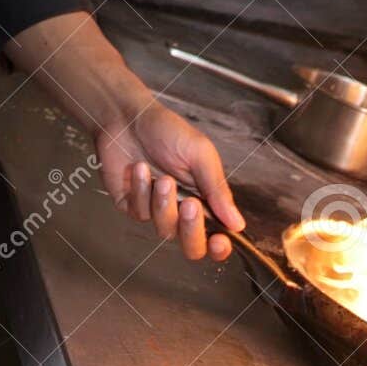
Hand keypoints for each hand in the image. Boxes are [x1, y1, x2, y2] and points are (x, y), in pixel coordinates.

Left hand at [96, 98, 244, 262]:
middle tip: (190, 204)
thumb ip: (218, 190)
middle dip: (192, 229)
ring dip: (164, 203)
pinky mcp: (131, 206)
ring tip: (162, 177)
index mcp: (205, 198)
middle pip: (192, 246)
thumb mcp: (200, 154)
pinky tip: (140, 168)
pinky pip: (140, 213)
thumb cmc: (167, 131)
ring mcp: (156, 210)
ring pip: (165, 230)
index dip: (219, 247)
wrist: (127, 118)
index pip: (216, 235)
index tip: (220, 241)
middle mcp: (181, 210)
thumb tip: (238, 224)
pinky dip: (142, 191)